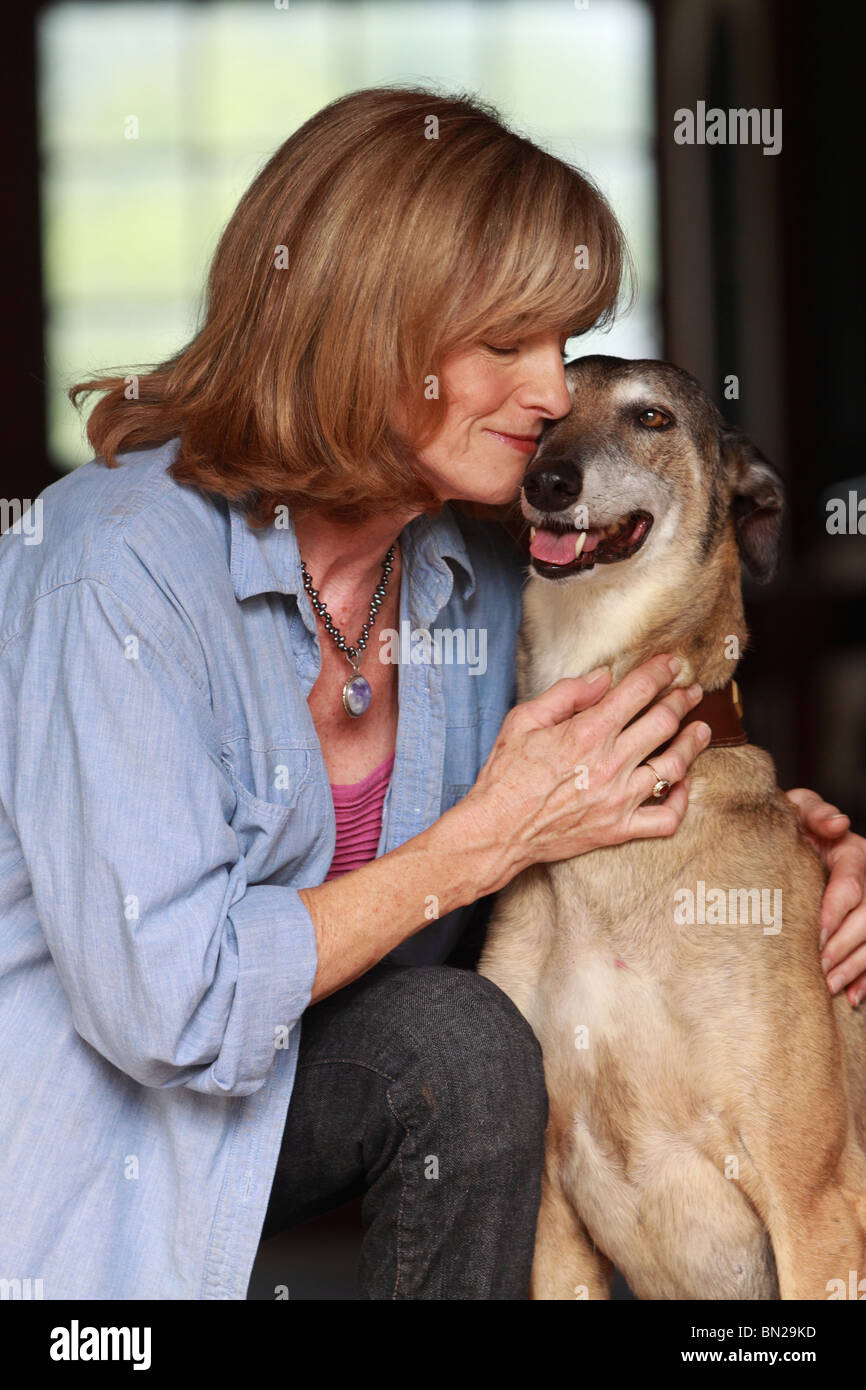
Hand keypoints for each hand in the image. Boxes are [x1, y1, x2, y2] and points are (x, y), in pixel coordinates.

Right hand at [460, 652, 710, 889]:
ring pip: (674, 766)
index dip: (660, 673)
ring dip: (693, 744)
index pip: (637, 692)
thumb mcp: (524, 720)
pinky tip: (683, 784)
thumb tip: (602, 677)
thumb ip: (566, 694)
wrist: (497, 831)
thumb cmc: (505, 775)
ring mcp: (619, 799)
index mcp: (587, 733)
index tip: (672, 665)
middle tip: (692, 692)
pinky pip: (666, 818)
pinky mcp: (619, 829)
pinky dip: (682, 800)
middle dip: (682, 701)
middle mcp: (610, 764)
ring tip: (702, 730)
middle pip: (663, 723)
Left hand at [785, 787, 865, 1006]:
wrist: (794, 837)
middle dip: (843, 948)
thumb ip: (814, 812)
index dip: (834, 913)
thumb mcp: (800, 809)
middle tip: (818, 971)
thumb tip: (839, 824)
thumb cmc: (793, 824)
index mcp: (854, 853)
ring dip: (853, 968)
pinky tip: (851, 997)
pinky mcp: (865, 926)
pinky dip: (865, 979)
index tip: (814, 937)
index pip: (851, 887)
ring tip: (827, 987)